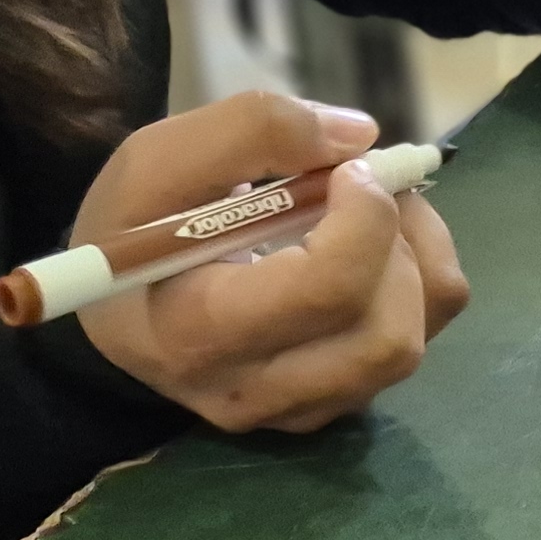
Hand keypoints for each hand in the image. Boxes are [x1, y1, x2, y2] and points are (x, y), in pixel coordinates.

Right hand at [73, 93, 468, 434]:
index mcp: (196, 336)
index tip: (348, 170)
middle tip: (362, 186)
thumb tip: (360, 137)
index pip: (327, 292)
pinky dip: (420, 278)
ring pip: (413, 341)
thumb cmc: (133, 228)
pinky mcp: (336, 402)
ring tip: (367, 210)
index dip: (365, 218)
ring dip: (414, 257)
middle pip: (386, 336)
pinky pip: (421, 339)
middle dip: (395, 242)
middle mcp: (254, 392)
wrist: (118, 298)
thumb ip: (250, 131)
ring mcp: (300, 408)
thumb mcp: (157, 161)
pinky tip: (378, 243)